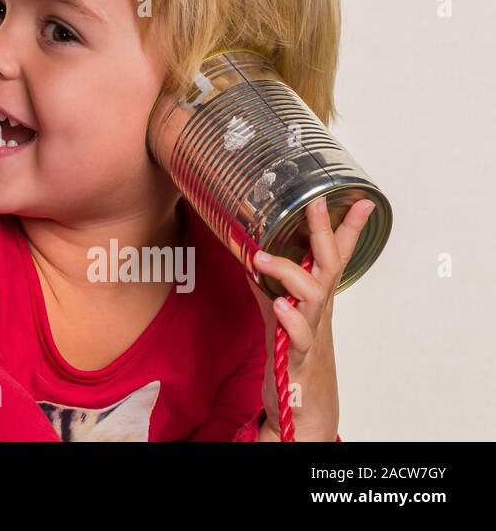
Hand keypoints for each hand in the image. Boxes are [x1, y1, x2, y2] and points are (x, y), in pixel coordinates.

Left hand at [248, 195, 376, 440]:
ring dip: (289, 274)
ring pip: (314, 296)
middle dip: (325, 233)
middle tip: (315, 204)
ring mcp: (311, 331)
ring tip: (264, 259)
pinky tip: (278, 306)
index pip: (335, 255)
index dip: (346, 227)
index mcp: (315, 297)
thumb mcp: (277, 314)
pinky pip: (298, 337)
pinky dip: (290, 320)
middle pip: (330, 265)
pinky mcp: (298, 355)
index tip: (359, 199)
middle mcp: (318, 310)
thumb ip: (265, 287)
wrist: (302, 407)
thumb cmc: (292, 356)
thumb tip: (249, 255)